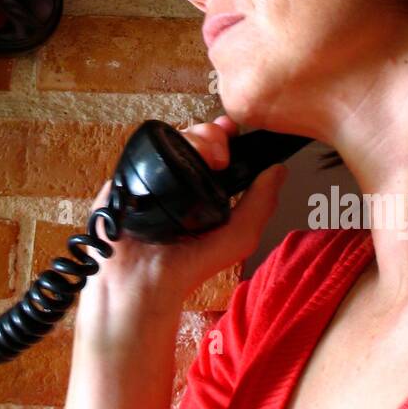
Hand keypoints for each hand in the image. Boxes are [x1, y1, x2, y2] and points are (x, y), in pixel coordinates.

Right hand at [77, 115, 288, 319]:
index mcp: (205, 188)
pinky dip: (159, 146)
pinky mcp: (128, 174)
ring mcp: (153, 175)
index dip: (223, 134)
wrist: (145, 278)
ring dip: (190, 137)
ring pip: (172, 139)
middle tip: (219, 152)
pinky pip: (144, 150)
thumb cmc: (190, 265)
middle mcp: (179, 178)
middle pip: (194, 137)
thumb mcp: (238, 237)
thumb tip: (279, 170)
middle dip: (210, 134)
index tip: (231, 130)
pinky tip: (172, 154)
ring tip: (201, 155)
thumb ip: (261, 205)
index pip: (215, 149)